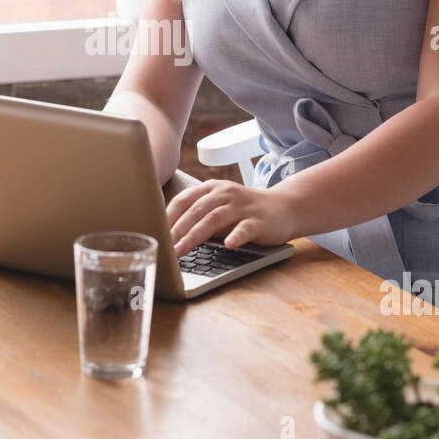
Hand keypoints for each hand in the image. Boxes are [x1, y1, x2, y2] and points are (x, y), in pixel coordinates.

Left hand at [166, 179, 295, 255]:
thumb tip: (169, 235)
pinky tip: (228, 245)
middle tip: (164, 245)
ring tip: (181, 250)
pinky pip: (245, 228)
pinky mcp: (259, 220)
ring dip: (195, 235)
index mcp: (212, 188)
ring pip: (215, 218)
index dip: (167, 216)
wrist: (284, 208)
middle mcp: (225, 193)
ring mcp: (243, 206)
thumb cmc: (245, 212)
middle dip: (177, 229)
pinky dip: (236, 236)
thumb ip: (199, 217)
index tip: (154, 232)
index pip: (184, 199)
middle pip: (196, 210)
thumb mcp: (219, 208)